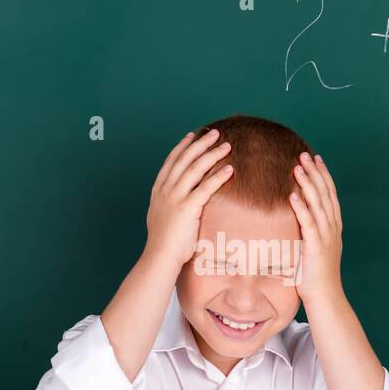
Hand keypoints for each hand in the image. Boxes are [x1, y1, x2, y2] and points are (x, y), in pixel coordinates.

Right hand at [143, 129, 233, 269]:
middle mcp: (165, 190)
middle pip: (184, 160)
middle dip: (200, 144)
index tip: (191, 136)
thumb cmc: (164, 243)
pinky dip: (218, 176)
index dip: (182, 147)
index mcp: (158, 191)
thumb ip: (170, 206)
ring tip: (226, 145)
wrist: (160, 257)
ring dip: (212, 154)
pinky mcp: (187, 207)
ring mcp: (175, 198)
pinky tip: (230, 168)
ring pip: (195, 169)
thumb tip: (180, 203)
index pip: (170, 162)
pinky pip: (206, 187)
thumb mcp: (162, 218)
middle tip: (213, 132)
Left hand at [289, 152, 342, 304]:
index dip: (323, 175)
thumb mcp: (315, 248)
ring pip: (318, 205)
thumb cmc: (316, 276)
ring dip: (308, 184)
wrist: (326, 297)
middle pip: (325, 194)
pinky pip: (309, 224)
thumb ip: (310, 232)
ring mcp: (326, 237)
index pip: (330, 194)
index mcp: (333, 227)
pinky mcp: (317, 247)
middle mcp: (333, 228)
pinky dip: (301, 208)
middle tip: (305, 155)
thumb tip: (297, 220)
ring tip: (299, 167)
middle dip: (315, 173)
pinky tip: (293, 195)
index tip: (316, 158)